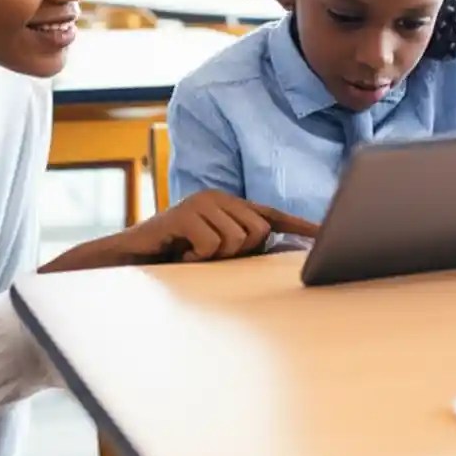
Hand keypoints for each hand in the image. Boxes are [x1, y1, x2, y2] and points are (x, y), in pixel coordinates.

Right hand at [121, 190, 319, 262]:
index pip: (271, 215)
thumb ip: (242, 247)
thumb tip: (279, 250)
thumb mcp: (215, 251)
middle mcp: (219, 198)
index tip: (324, 235)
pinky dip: (198, 257)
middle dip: (239, 251)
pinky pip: (212, 243)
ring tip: (192, 255)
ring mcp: (201, 202)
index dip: (299, 225)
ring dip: (215, 257)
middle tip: (208, 255)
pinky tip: (181, 256)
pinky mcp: (184, 213)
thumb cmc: (175, 256)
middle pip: (258, 230)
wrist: (131, 257)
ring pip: (237, 238)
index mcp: (230, 205)